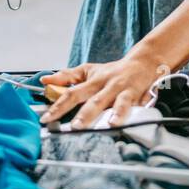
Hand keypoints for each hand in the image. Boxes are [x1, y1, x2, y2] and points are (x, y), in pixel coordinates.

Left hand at [38, 57, 164, 128]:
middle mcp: (107, 85)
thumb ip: (67, 76)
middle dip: (85, 115)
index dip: (59, 106)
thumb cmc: (113, 71)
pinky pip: (134, 105)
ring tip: (110, 124)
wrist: (142, 62)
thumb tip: (46, 80)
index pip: (72, 93)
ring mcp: (122, 90)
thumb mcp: (88, 70)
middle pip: (94, 100)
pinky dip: (132, 112)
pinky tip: (130, 120)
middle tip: (75, 127)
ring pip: (117, 103)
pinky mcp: (137, 95)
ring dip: (114, 113)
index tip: (47, 119)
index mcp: (93, 81)